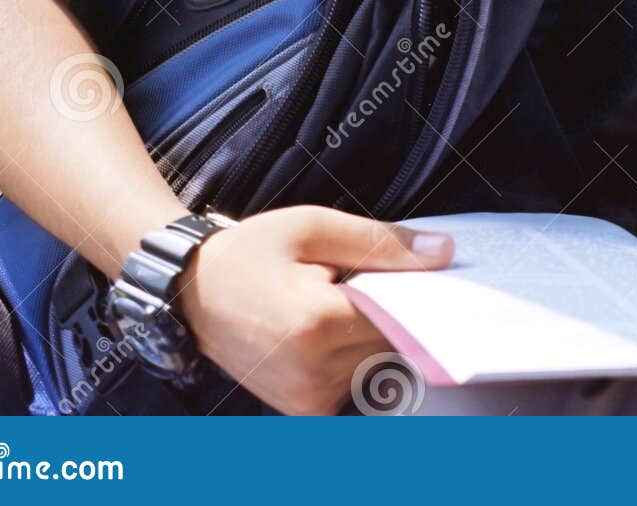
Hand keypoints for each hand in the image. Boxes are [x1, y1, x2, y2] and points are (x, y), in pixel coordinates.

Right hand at [176, 205, 451, 414]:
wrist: (193, 292)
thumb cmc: (251, 252)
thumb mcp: (314, 227)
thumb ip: (381, 242)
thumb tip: (442, 252)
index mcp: (317, 323)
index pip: (402, 315)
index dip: (419, 292)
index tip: (432, 275)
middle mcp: (315, 371)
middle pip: (393, 340)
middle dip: (393, 308)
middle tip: (363, 277)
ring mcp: (308, 398)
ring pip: (376, 362)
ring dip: (371, 332)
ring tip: (334, 299)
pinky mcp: (305, 410)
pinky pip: (355, 380)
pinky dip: (353, 353)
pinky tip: (328, 325)